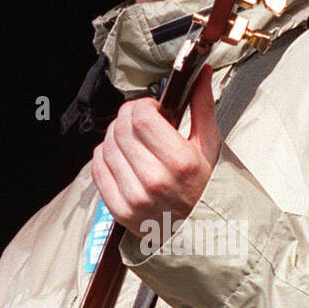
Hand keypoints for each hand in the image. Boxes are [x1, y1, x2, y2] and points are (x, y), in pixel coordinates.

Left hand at [91, 65, 220, 238]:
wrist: (203, 233)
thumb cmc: (207, 188)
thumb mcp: (210, 147)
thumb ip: (202, 107)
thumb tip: (201, 73)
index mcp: (181, 162)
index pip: (142, 117)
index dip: (144, 105)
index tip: (153, 109)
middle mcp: (155, 181)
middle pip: (122, 128)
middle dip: (128, 117)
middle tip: (141, 123)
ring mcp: (135, 198)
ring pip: (107, 146)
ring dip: (117, 136)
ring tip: (134, 142)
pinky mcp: (120, 211)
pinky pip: (98, 170)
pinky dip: (105, 156)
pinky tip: (122, 158)